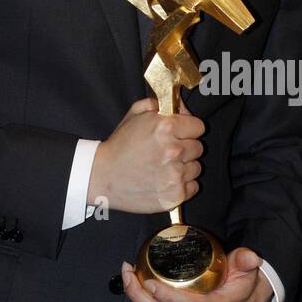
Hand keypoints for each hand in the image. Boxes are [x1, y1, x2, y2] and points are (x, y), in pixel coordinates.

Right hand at [88, 98, 203, 214]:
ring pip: (196, 168)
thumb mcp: (134, 116)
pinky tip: (165, 182)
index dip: (188, 129)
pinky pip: (193, 187)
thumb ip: (159, 105)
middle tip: (167, 153)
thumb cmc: (119, 146)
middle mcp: (173, 151)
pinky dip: (183, 186)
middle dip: (186, 148)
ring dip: (184, 168)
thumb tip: (181, 105)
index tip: (179, 134)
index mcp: (165, 127)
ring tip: (164, 168)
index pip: (199, 126)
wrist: (102, 176)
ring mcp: (175, 176)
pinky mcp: (174, 196)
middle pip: (199, 148)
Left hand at [121, 247, 272, 301]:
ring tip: (128, 278)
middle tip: (128, 274)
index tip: (147, 280)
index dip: (165, 295)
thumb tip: (253, 258)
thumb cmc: (244, 282)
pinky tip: (138, 289)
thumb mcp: (247, 268)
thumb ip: (246, 260)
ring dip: (139, 301)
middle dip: (139, 296)